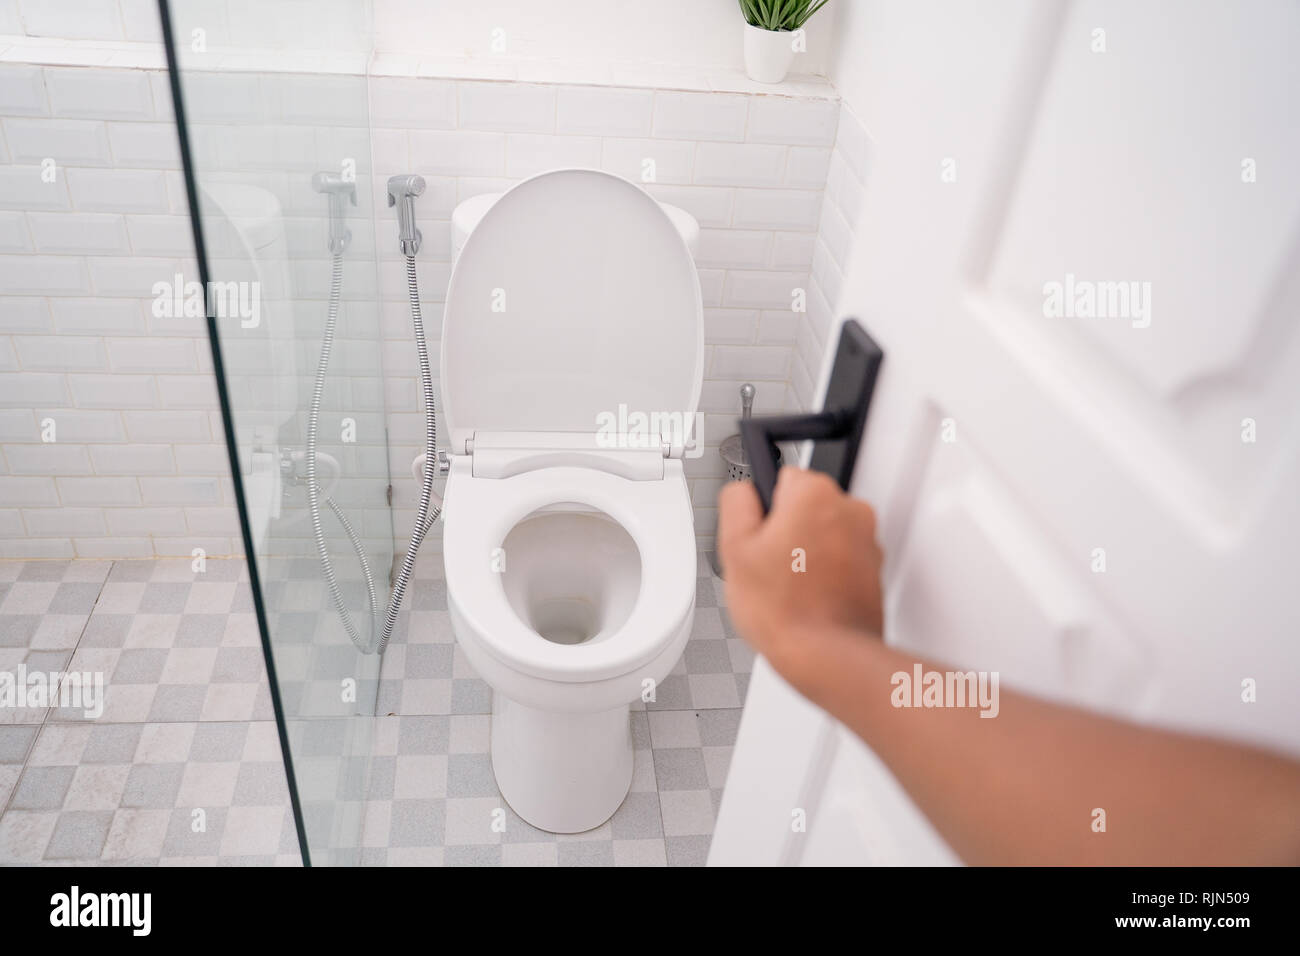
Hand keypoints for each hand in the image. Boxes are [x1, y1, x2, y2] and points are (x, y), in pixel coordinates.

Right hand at [717, 467, 883, 694]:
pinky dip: (826, 573)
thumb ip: (736, 502)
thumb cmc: (784, 610)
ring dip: (807, 552)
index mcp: (815, 494)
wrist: (826, 656)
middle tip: (769, 566)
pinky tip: (807, 598)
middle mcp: (850, 509)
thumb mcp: (734, 548)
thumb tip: (743, 490)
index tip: (759, 536)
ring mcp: (867, 540)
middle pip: (804, 506)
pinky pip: (841, 559)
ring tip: (788, 588)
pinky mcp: (874, 569)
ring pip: (823, 533)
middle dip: (787, 530)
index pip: (781, 477)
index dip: (762, 511)